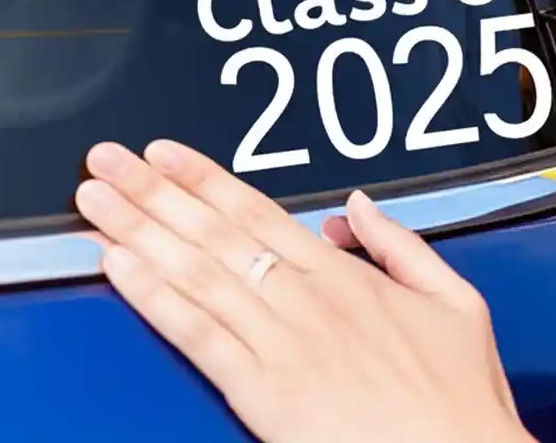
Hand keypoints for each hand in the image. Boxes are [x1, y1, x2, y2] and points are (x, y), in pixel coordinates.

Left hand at [74, 140, 533, 442]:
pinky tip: (119, 269)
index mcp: (347, 277)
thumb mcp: (455, 302)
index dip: (205, 180)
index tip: (163, 155)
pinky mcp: (262, 394)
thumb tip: (358, 206)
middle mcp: (306, 300)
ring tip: (94, 202)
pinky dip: (155, 299)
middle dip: (153, 193)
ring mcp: (280, 345)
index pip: (259, 213)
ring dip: (139, 232)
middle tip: (105, 161)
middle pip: (214, 234)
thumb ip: (403, 246)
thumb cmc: (461, 399)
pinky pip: (198, 337)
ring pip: (196, 275)